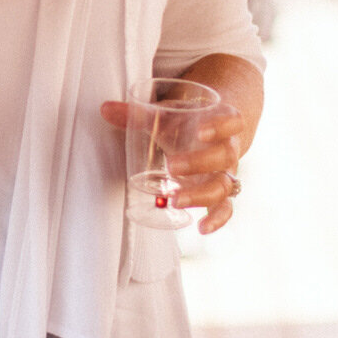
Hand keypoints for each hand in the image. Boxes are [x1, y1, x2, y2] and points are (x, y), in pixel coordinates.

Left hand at [100, 98, 244, 234]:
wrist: (214, 130)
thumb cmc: (189, 121)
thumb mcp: (168, 113)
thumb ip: (139, 114)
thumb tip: (105, 109)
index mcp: (222, 121)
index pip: (232, 121)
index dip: (220, 126)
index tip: (200, 132)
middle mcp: (229, 148)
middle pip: (224, 156)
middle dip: (198, 163)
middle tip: (171, 167)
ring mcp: (227, 172)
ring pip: (224, 186)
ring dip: (201, 195)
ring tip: (176, 201)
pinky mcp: (221, 193)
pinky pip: (226, 208)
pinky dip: (217, 219)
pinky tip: (201, 228)